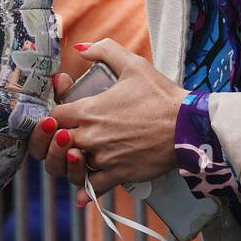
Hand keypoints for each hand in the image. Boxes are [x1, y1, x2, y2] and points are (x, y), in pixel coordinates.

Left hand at [33, 39, 184, 204]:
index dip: (54, 117)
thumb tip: (80, 48)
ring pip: (70, 168)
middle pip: (55, 144)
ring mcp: (104, 157)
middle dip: (56, 141)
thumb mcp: (133, 64)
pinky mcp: (118, 174)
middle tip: (65, 137)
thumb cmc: (161, 95)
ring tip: (75, 158)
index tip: (63, 117)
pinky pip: (92, 189)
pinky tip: (82, 191)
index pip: (53, 117)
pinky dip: (85, 192)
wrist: (187, 126)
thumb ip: (104, 50)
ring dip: (68, 164)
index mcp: (89, 110)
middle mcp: (91, 136)